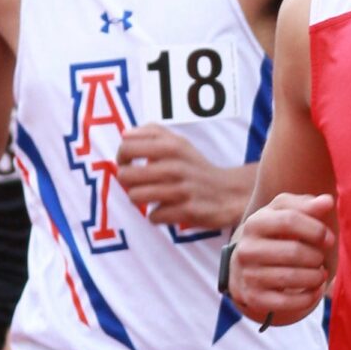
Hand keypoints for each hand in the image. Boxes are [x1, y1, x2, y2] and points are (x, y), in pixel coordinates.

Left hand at [114, 123, 240, 231]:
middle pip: (125, 175)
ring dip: (140, 199)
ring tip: (151, 195)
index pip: (127, 146)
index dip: (122, 157)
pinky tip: (168, 208)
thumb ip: (153, 133)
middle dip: (128, 181)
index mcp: (171, 146)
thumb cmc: (195, 167)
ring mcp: (180, 190)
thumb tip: (125, 134)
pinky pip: (153, 216)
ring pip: (135, 196)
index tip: (129, 163)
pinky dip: (158, 215)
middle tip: (138, 182)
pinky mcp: (186, 211)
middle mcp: (175, 166)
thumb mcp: (179, 143)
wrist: (228, 192)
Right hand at [230, 193, 336, 326]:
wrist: (248, 264)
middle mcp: (247, 249)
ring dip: (315, 277)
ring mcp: (248, 275)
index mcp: (255, 223)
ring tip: (320, 273)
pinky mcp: (254, 298)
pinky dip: (308, 298)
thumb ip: (307, 205)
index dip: (315, 229)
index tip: (329, 239)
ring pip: (291, 278)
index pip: (289, 220)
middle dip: (316, 256)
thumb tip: (327, 201)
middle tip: (321, 258)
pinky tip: (315, 289)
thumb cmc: (274, 232)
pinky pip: (287, 303)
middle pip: (293, 251)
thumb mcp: (286, 213)